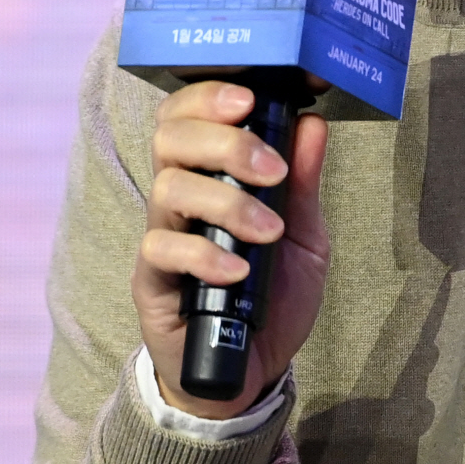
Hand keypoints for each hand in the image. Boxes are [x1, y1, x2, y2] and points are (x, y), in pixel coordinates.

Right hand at [133, 81, 329, 418]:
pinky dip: (205, 255)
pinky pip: (162, 250)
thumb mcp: (303, 234)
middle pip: (171, 138)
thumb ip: (302, 182)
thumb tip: (312, 122)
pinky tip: (238, 270)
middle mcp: (180, 196)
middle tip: (270, 170)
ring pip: (169, 189)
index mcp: (211, 172)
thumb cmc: (273, 292)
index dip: (208, 96)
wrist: (253, 367)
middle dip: (225, 142)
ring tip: (267, 232)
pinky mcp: (152, 281)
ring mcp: (163, 236)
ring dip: (226, 202)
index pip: (188, 114)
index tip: (248, 99)